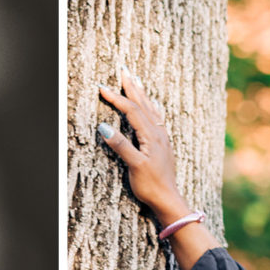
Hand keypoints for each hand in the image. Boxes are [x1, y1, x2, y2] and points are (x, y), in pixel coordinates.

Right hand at [96, 68, 189, 223]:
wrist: (168, 199)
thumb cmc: (151, 185)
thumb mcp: (134, 166)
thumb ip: (120, 145)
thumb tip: (104, 127)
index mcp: (151, 135)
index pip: (131, 110)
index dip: (116, 98)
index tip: (101, 87)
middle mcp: (158, 133)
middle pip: (143, 104)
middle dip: (132, 86)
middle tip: (124, 70)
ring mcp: (162, 138)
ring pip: (151, 109)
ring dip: (141, 93)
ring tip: (136, 81)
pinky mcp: (162, 145)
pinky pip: (156, 118)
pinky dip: (150, 107)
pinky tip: (152, 106)